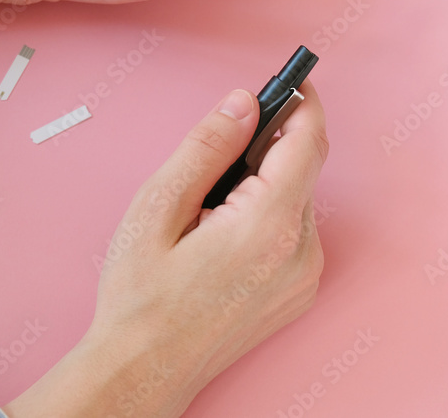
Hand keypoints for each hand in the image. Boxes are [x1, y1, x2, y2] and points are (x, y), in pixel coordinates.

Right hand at [4, 82, 327, 416]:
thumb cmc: (141, 296)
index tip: (293, 79)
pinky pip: (296, 231)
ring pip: (298, 199)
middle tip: (224, 144)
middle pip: (303, 168)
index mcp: (268, 225)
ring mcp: (304, 277)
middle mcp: (300, 251)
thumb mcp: (158, 207)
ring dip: (267, 182)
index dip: (301, 101)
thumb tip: (242, 103)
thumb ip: (206, 147)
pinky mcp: (299, 292)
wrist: (145, 368)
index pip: (306, 141)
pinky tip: (226, 231)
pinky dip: (271, 214)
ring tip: (211, 205)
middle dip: (270, 144)